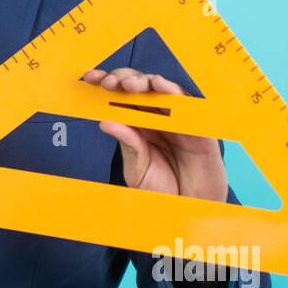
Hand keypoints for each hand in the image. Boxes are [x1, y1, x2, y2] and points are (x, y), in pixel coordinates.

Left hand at [82, 68, 227, 202]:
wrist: (191, 207)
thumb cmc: (165, 188)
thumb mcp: (138, 169)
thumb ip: (127, 145)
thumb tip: (105, 122)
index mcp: (140, 125)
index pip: (122, 97)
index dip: (107, 84)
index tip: (90, 79)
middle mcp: (158, 118)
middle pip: (140, 89)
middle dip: (123, 80)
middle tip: (108, 83)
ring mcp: (178, 120)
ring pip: (162, 91)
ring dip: (145, 82)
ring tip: (129, 85)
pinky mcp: (198, 126)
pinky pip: (187, 104)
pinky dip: (173, 91)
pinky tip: (159, 85)